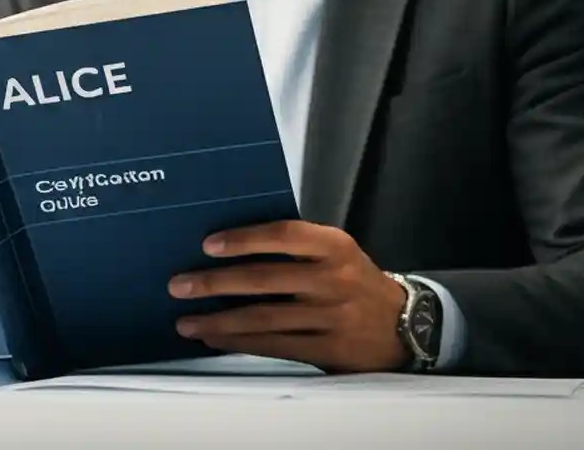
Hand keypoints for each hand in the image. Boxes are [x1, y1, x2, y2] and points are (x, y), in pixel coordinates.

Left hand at [168, 220, 407, 372]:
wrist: (403, 323)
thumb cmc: (352, 279)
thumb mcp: (335, 252)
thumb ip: (295, 246)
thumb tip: (228, 243)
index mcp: (334, 245)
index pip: (284, 234)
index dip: (244, 238)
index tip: (207, 244)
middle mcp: (334, 279)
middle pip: (265, 279)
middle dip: (216, 283)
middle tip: (179, 285)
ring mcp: (332, 316)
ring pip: (264, 318)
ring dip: (219, 320)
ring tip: (186, 321)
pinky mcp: (329, 348)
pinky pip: (275, 345)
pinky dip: (239, 342)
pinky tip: (215, 337)